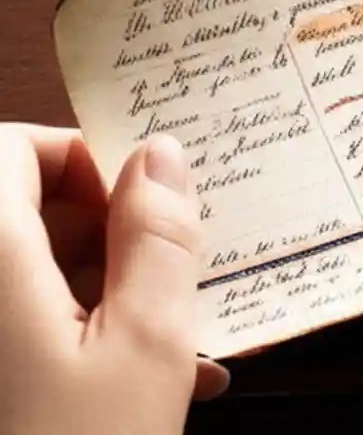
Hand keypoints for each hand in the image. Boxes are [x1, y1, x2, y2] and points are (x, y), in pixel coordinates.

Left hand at [0, 126, 228, 434]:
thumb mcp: (145, 348)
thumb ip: (158, 238)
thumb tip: (161, 153)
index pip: (11, 148)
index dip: (83, 159)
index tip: (146, 211)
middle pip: (18, 211)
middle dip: (104, 239)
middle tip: (170, 289)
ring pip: (25, 274)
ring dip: (96, 295)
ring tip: (173, 355)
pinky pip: (17, 326)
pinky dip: (65, 336)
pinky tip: (133, 387)